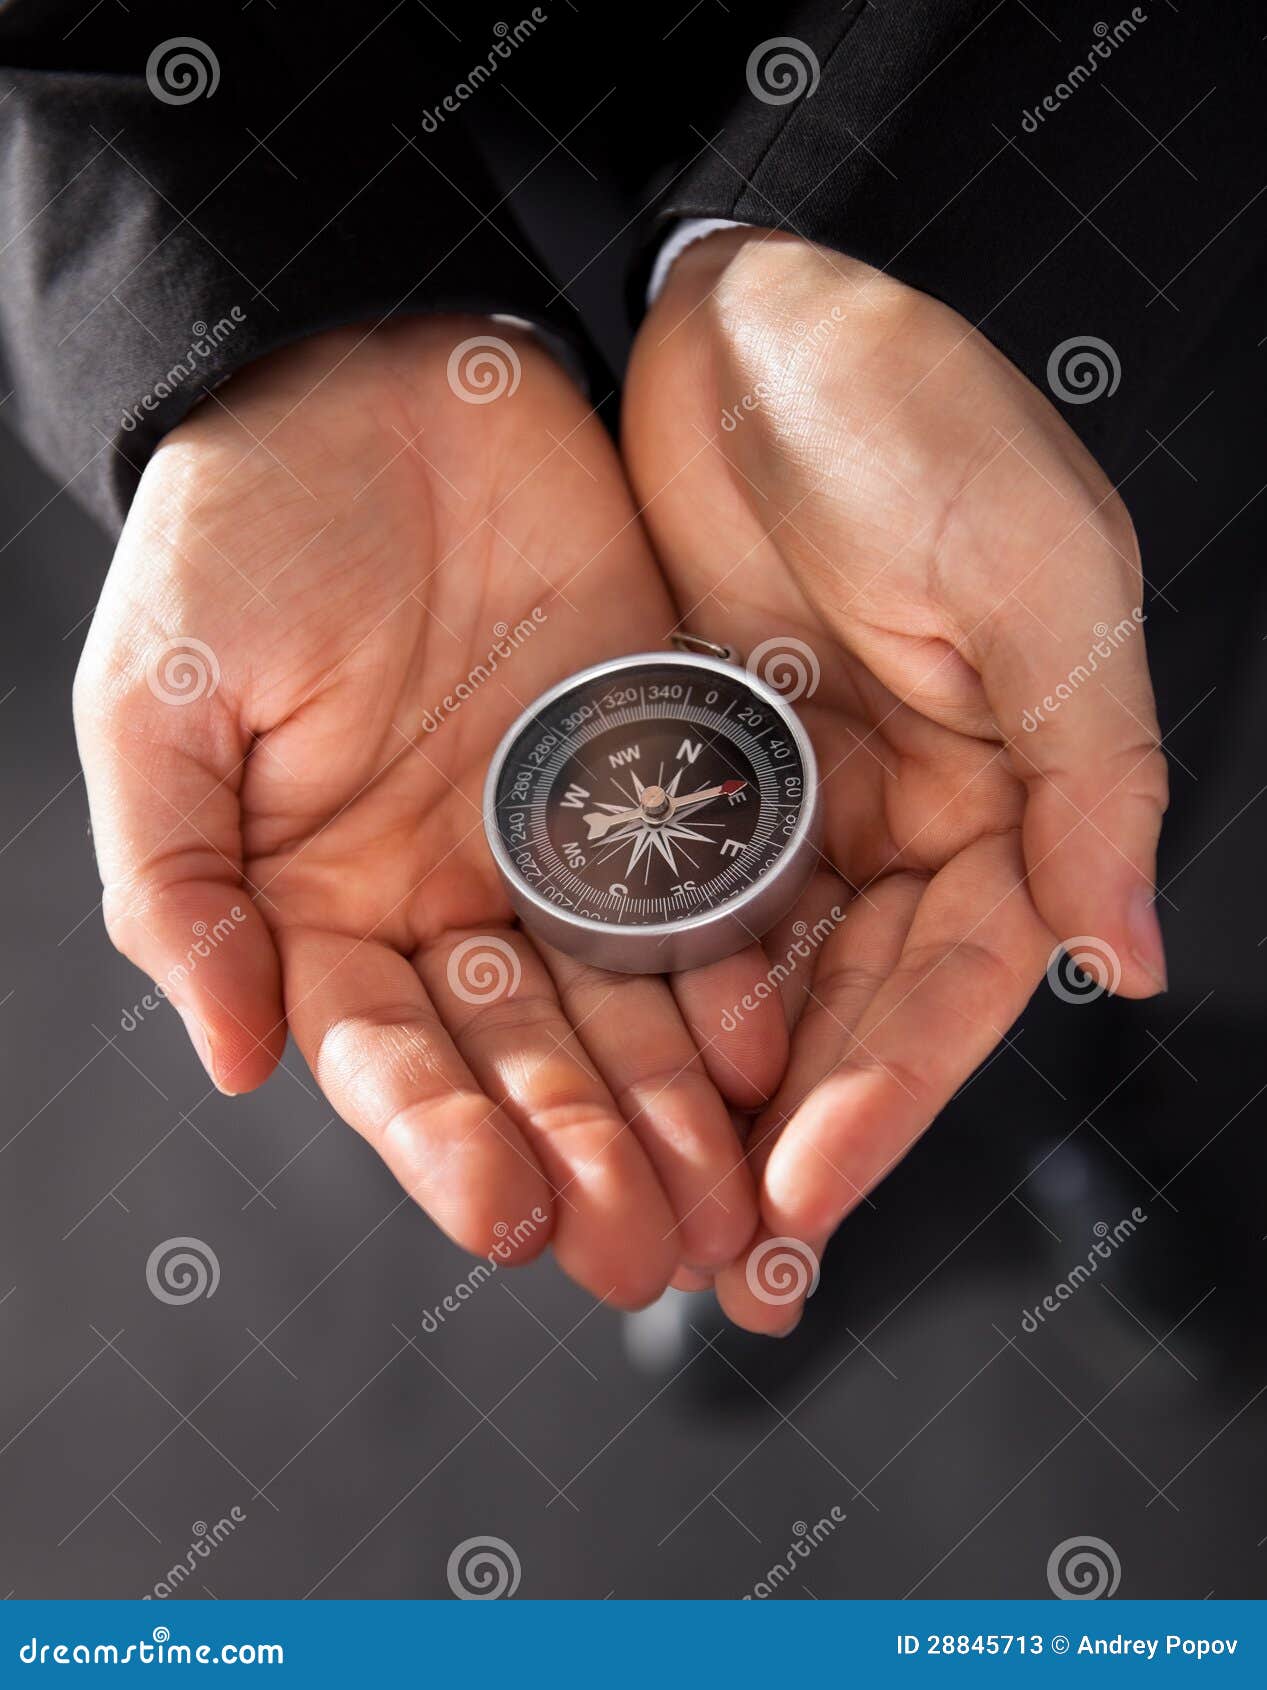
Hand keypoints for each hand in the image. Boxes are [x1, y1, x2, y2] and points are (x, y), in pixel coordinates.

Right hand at [75, 317, 775, 1308]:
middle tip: (646, 1251)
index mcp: (327, 903)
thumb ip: (176, 883)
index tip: (506, 1217)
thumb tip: (232, 1057)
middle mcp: (451, 894)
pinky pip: (702, 884)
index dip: (442, 1140)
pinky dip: (734, 965)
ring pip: (625, 1003)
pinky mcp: (650, 770)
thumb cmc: (238, 527)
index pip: (390, 1056)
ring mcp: (558, 840)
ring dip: (673, 1108)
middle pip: (525, 1058)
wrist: (376, 372)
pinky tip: (773, 1040)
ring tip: (728, 1203)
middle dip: (584, 1156)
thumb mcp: (159, 700)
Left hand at [624, 231, 1167, 1332]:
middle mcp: (894, 817)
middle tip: (728, 1263)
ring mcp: (783, 804)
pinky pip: (663, 909)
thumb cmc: (905, 415)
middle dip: (797, 1137)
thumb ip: (1090, 770)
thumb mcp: (1038, 573)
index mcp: (999, 788)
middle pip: (852, 1013)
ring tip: (655, 1213)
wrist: (734, 317)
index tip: (808, 1191)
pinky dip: (640, 996)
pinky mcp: (681, 773)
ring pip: (756, 987)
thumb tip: (1126, 954)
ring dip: (714, 1102)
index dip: (890, 1094)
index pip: (952, 981)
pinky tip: (598, 1077)